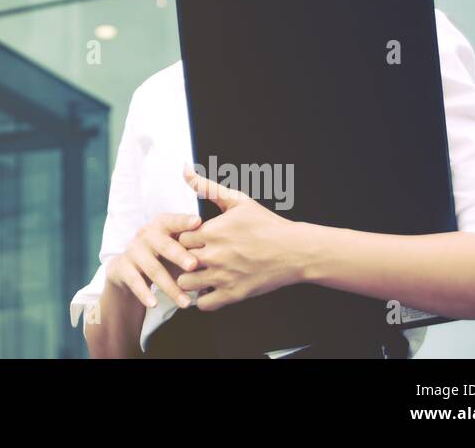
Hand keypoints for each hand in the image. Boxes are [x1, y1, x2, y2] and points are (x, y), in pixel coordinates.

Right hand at [106, 212, 204, 310]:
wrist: (128, 270)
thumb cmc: (163, 256)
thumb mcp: (176, 247)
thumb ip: (193, 247)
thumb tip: (220, 255)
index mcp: (161, 225)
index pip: (173, 221)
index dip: (185, 221)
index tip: (198, 222)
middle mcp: (145, 234)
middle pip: (163, 244)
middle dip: (178, 255)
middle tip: (193, 265)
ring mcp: (133, 250)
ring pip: (152, 268)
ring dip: (170, 286)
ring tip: (185, 302)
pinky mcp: (122, 267)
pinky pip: (134, 281)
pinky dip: (144, 293)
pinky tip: (154, 303)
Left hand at [175, 165, 305, 310]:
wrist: (295, 251)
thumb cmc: (266, 224)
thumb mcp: (237, 200)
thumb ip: (207, 186)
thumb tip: (185, 169)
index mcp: (213, 232)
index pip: (180, 238)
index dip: (186, 239)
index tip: (196, 239)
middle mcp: (215, 255)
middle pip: (179, 260)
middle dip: (184, 258)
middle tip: (195, 256)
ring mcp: (223, 277)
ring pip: (186, 284)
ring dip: (190, 279)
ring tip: (200, 273)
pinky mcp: (234, 294)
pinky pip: (204, 304)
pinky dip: (204, 298)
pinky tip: (211, 288)